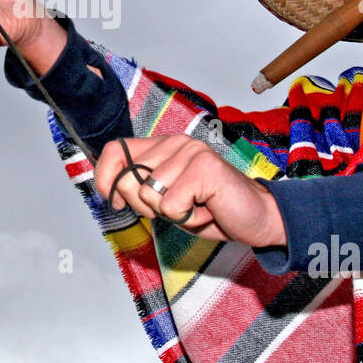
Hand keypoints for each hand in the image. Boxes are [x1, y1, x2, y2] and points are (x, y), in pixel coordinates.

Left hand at [95, 135, 285, 247]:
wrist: (257, 218)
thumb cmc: (211, 210)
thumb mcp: (166, 201)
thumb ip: (141, 189)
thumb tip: (111, 190)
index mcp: (163, 146)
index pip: (114, 151)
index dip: (106, 179)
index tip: (116, 202)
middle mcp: (176, 142)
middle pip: (128, 180)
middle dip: (146, 207)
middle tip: (178, 207)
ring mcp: (191, 151)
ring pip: (149, 195)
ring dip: (172, 214)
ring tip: (197, 207)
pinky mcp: (205, 166)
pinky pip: (172, 206)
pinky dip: (188, 219)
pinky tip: (206, 210)